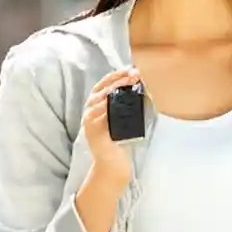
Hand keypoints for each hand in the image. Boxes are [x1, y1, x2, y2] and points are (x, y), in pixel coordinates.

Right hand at [82, 66, 140, 185]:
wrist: (113, 162)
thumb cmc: (120, 139)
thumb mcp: (125, 118)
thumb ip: (128, 103)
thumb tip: (142, 86)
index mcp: (97, 105)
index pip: (104, 84)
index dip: (116, 75)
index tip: (130, 69)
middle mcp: (90, 110)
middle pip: (102, 89)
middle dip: (118, 80)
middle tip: (133, 74)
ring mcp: (89, 121)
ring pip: (99, 100)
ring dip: (114, 90)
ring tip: (128, 83)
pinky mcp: (92, 131)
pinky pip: (98, 116)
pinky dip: (107, 107)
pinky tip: (117, 101)